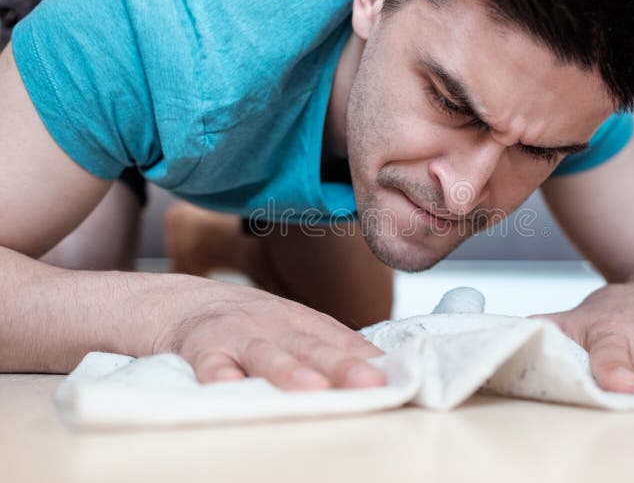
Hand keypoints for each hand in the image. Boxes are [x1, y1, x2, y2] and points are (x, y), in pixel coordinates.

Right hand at [154, 279, 386, 390]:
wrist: (183, 302)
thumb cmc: (250, 325)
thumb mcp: (292, 328)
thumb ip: (331, 347)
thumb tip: (382, 373)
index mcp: (301, 322)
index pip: (341, 340)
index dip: (367, 359)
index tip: (392, 378)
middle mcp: (274, 325)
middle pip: (312, 347)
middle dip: (343, 366)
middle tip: (370, 384)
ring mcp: (238, 335)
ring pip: (266, 354)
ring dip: (290, 371)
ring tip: (313, 389)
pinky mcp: (201, 348)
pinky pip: (210, 364)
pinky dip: (219, 375)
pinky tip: (229, 388)